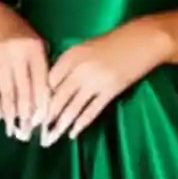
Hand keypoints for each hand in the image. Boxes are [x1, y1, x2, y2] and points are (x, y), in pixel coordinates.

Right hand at [0, 1, 49, 140]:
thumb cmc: (21, 38)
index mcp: (34, 50)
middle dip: (25, 113)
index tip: (41, 122)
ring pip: (5, 90)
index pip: (40, 82)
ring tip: (12, 128)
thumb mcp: (39, 47)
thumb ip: (44, 70)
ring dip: (9, 112)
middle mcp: (17, 54)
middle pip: (22, 89)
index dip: (41, 103)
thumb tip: (47, 102)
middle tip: (26, 131)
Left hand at [40, 17, 174, 146]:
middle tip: (37, 131)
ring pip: (73, 107)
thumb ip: (70, 64)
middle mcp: (80, 69)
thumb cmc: (114, 42)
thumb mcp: (86, 47)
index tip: (33, 112)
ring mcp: (95, 81)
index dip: (40, 98)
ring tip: (51, 138)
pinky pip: (91, 111)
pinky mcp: (110, 91)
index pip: (49, 81)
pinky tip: (73, 133)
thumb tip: (55, 86)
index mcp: (71, 55)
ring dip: (61, 124)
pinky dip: (81, 123)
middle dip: (46, 116)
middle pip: (58, 97)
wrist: (144, 40)